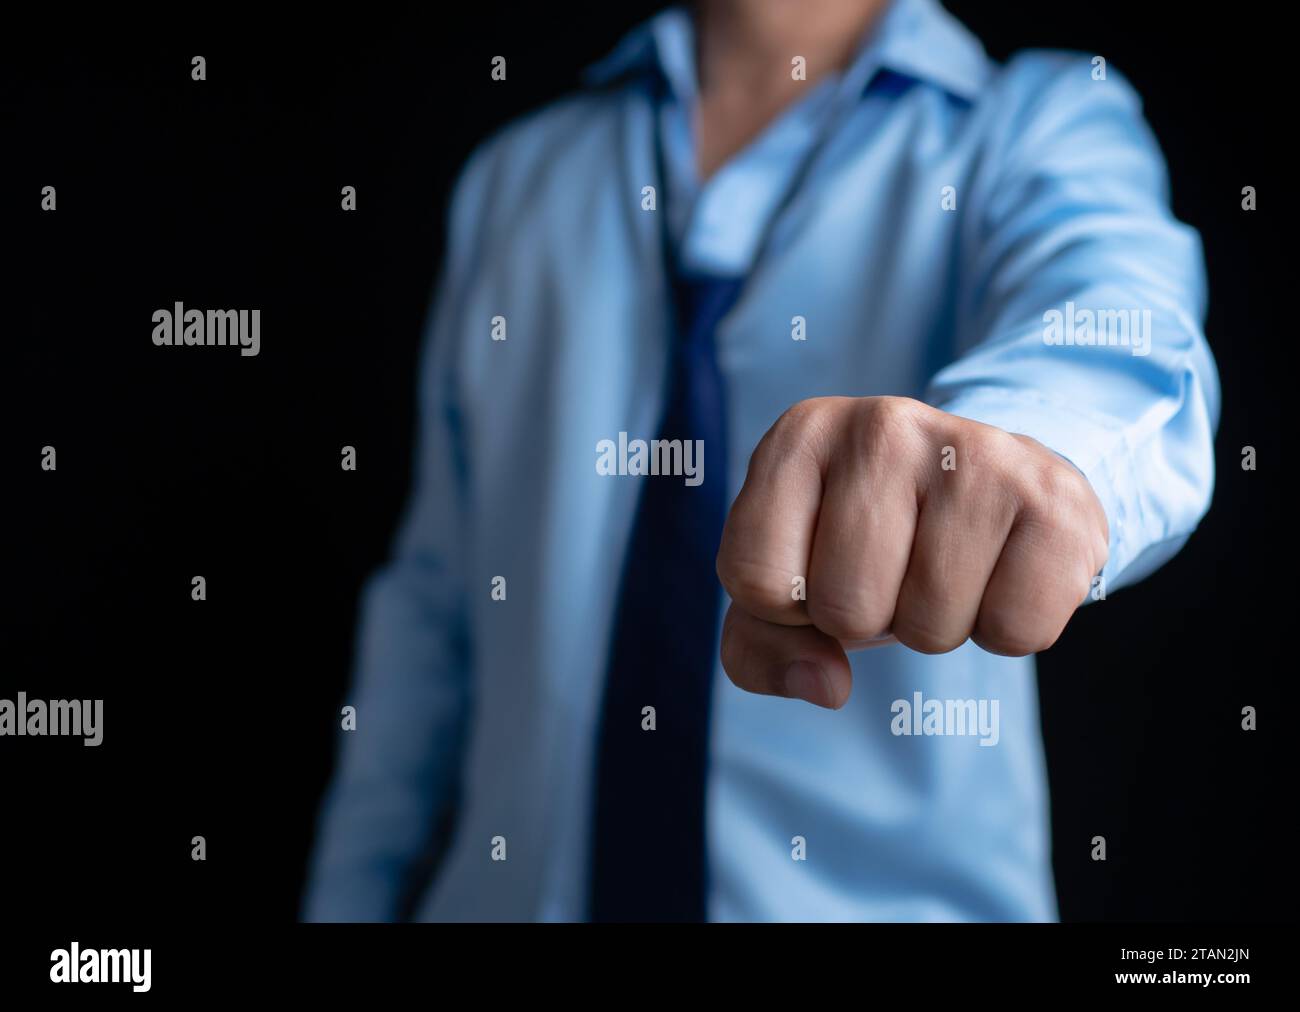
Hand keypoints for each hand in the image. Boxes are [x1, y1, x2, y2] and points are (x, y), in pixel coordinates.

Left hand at [715, 396, 1108, 708]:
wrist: (995, 485)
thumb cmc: (871, 541)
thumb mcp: (790, 583)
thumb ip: (759, 648)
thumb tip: (826, 685)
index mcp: (800, 437)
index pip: (755, 578)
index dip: (787, 608)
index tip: (819, 568)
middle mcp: (882, 426)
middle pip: (843, 607)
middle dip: (868, 619)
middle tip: (895, 571)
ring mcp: (976, 452)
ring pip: (929, 626)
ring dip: (936, 625)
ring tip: (946, 565)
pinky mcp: (1053, 498)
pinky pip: (1013, 631)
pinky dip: (1005, 628)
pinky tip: (1002, 569)